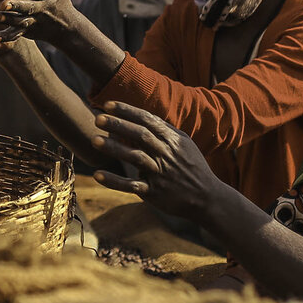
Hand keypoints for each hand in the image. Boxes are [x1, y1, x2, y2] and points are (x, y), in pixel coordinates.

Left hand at [0, 0, 80, 44]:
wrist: (66, 25)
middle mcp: (39, 8)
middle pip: (27, 6)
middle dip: (16, 5)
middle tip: (3, 4)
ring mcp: (33, 20)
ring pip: (19, 21)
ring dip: (8, 20)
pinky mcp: (27, 30)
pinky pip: (16, 34)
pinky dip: (6, 36)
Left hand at [90, 102, 222, 222]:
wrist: (208, 197)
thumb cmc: (192, 167)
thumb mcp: (183, 144)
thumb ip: (163, 130)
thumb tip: (140, 116)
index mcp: (172, 139)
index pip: (147, 120)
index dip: (127, 111)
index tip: (107, 104)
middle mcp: (166, 154)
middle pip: (140, 135)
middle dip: (118, 125)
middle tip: (97, 118)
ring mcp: (160, 173)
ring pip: (135, 157)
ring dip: (114, 148)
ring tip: (94, 140)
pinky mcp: (155, 192)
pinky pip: (132, 185)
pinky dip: (114, 181)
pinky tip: (97, 175)